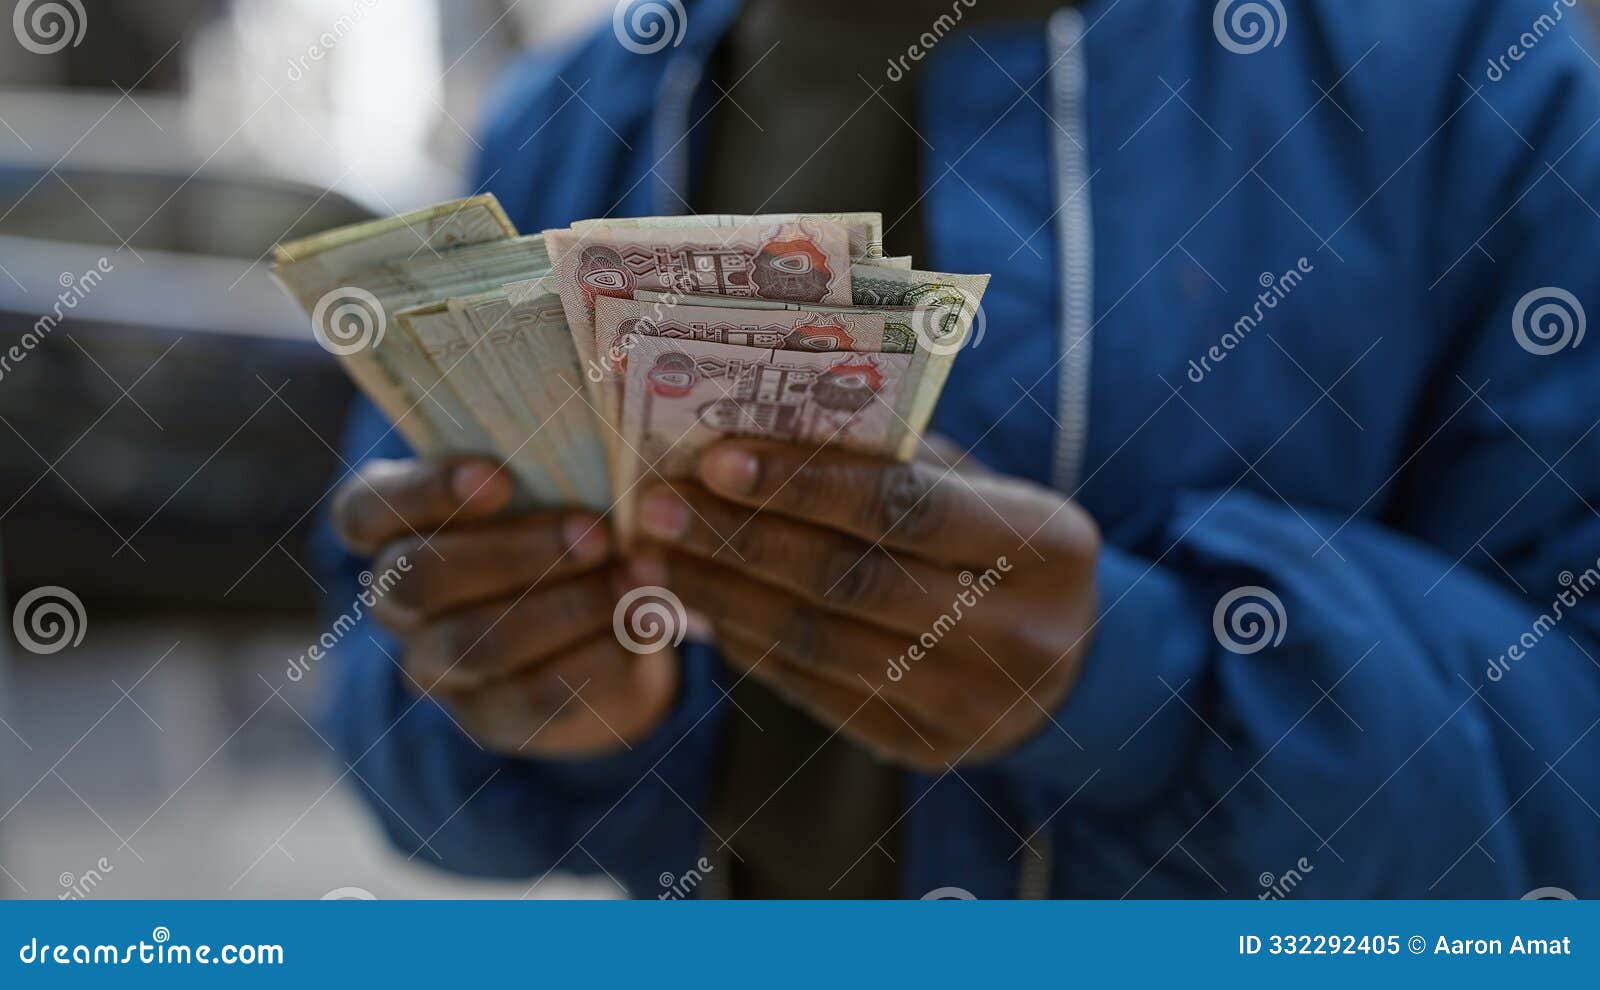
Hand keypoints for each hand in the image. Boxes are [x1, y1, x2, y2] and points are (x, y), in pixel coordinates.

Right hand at [330, 458, 677, 757]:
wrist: (603, 630)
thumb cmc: (562, 524)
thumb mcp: (545, 487)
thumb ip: (544, 466)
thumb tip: (597, 431)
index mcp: (391, 528)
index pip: (364, 512)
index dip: (423, 494)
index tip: (497, 477)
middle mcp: (398, 601)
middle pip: (421, 581)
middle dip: (514, 554)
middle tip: (596, 532)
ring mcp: (438, 667)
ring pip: (478, 644)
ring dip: (568, 607)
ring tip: (639, 576)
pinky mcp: (493, 718)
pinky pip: (536, 696)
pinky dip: (600, 656)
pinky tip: (649, 623)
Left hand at [629, 440, 1099, 771]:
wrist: (1065, 670)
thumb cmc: (1001, 548)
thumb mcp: (979, 490)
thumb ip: (893, 463)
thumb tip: (758, 434)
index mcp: (1046, 544)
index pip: (906, 508)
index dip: (805, 484)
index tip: (717, 458)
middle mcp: (1019, 634)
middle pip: (851, 582)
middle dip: (740, 541)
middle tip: (658, 508)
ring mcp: (972, 705)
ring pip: (820, 645)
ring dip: (724, 598)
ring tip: (657, 558)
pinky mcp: (924, 750)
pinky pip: (815, 692)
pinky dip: (750, 645)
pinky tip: (703, 607)